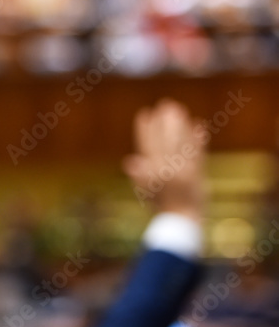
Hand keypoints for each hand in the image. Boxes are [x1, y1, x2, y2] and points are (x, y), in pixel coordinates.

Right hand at [122, 100, 205, 220]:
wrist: (181, 221)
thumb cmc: (163, 208)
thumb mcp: (147, 192)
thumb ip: (140, 176)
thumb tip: (129, 162)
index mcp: (151, 173)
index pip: (146, 145)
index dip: (145, 129)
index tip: (145, 114)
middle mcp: (165, 170)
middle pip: (165, 140)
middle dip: (164, 121)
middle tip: (165, 105)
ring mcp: (182, 171)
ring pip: (181, 142)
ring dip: (180, 124)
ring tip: (179, 110)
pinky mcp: (197, 174)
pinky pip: (197, 152)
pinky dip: (198, 138)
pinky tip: (198, 125)